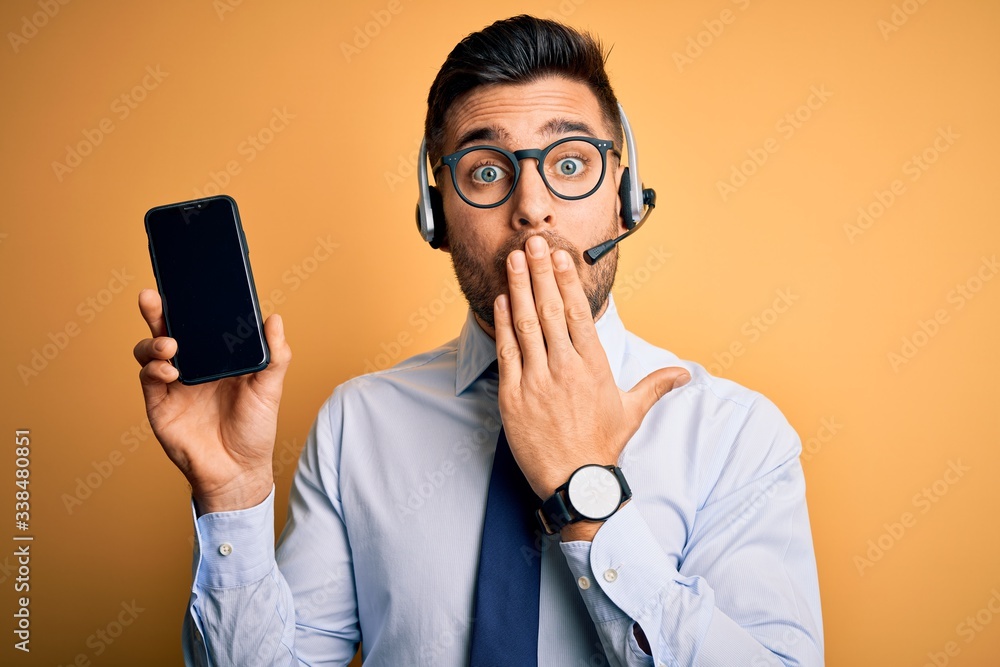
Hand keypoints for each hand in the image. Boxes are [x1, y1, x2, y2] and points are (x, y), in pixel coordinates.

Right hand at [132, 289, 291, 513]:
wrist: (238, 471)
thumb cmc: (254, 430)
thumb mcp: (269, 389)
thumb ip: (274, 355)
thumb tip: (274, 318)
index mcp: (216, 357)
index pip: (198, 323)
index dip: (189, 305)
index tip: (184, 284)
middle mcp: (192, 366)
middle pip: (168, 330)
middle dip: (156, 311)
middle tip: (153, 296)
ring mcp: (173, 384)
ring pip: (151, 351)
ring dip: (154, 342)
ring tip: (170, 345)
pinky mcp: (159, 404)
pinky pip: (148, 378)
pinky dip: (154, 369)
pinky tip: (171, 370)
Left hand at [493, 235, 689, 505]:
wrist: (576, 483)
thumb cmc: (603, 446)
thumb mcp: (631, 411)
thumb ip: (655, 384)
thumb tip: (685, 373)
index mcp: (594, 366)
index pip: (579, 313)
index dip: (567, 280)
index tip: (559, 256)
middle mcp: (565, 368)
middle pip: (551, 310)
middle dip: (539, 272)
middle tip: (532, 242)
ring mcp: (536, 381)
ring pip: (526, 325)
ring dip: (518, 289)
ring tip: (512, 260)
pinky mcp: (513, 397)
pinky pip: (507, 353)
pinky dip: (502, 324)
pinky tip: (500, 301)